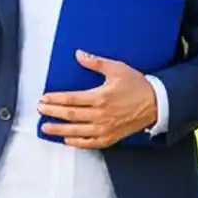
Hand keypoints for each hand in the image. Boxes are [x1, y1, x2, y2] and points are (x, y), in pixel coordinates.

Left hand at [37, 50, 157, 148]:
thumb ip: (96, 62)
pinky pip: (89, 143)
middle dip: (53, 112)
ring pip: (76, 131)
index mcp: (100, 97)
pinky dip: (77, 142)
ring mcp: (105, 128)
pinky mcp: (110, 137)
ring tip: (46, 127)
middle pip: (70, 115)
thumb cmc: (137, 85)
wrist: (157, 103)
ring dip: (59, 129)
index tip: (44, 98)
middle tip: (41, 110)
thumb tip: (79, 54)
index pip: (71, 99)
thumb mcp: (118, 68)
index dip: (55, 99)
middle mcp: (100, 115)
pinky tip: (67, 139)